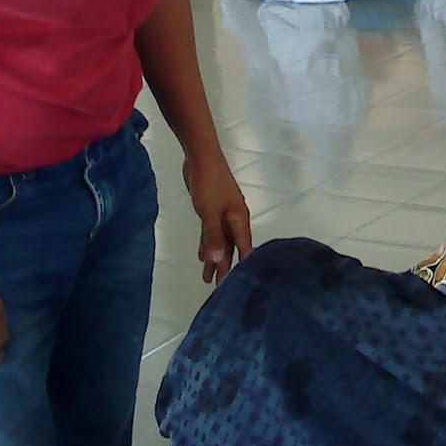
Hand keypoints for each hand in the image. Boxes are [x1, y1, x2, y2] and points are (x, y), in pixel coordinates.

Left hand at [184, 151, 252, 283]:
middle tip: (218, 287)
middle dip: (225, 267)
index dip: (241, 266)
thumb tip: (219, 261)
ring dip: (214, 258)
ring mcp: (223, 214)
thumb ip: (213, 237)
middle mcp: (234, 219)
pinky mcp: (212, 210)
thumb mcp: (209, 213)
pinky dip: (207, 244)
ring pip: (220, 241)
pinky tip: (202, 256)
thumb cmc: (209, 183)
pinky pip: (211, 233)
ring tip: (206, 278)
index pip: (243, 248)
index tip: (236, 285)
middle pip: (231, 248)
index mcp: (239, 219)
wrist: (201, 157)